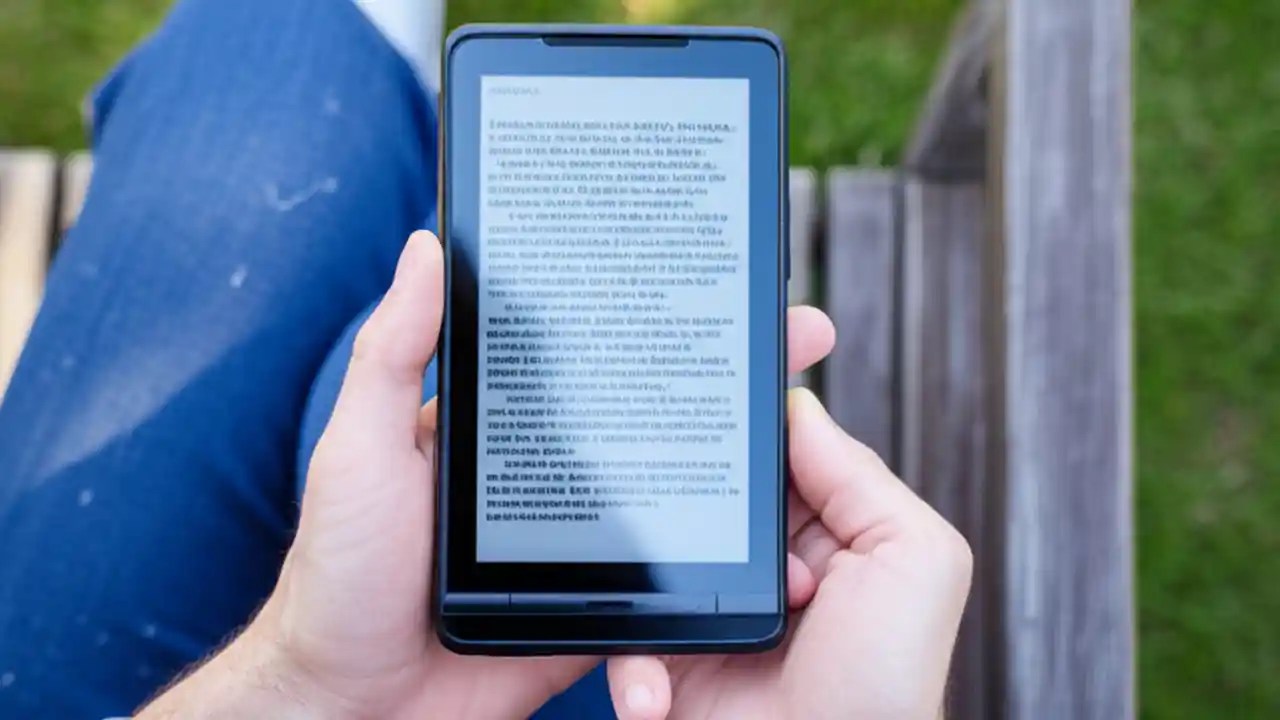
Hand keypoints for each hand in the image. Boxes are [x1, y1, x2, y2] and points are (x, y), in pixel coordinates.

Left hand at [139, 231, 843, 718]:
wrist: (357, 704)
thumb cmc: (341, 570)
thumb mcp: (358, 444)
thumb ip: (394, 351)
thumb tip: (428, 245)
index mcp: (506, 422)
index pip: (591, 353)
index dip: (655, 316)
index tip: (718, 279)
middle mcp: (555, 471)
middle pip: (657, 412)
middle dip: (732, 375)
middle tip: (798, 339)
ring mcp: (582, 539)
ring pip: (678, 492)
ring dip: (742, 466)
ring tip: (805, 434)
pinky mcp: (597, 604)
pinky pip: (665, 583)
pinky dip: (712, 566)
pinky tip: (765, 547)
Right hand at [604, 395, 973, 718]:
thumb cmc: (884, 690)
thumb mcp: (914, 559)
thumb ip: (860, 475)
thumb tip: (799, 406)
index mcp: (832, 539)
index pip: (777, 462)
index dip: (751, 443)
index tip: (718, 416)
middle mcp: (772, 575)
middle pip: (707, 504)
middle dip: (697, 514)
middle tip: (719, 546)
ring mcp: (718, 619)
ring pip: (657, 564)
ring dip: (664, 587)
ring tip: (707, 626)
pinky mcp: (671, 665)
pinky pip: (626, 636)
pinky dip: (633, 661)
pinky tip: (660, 683)